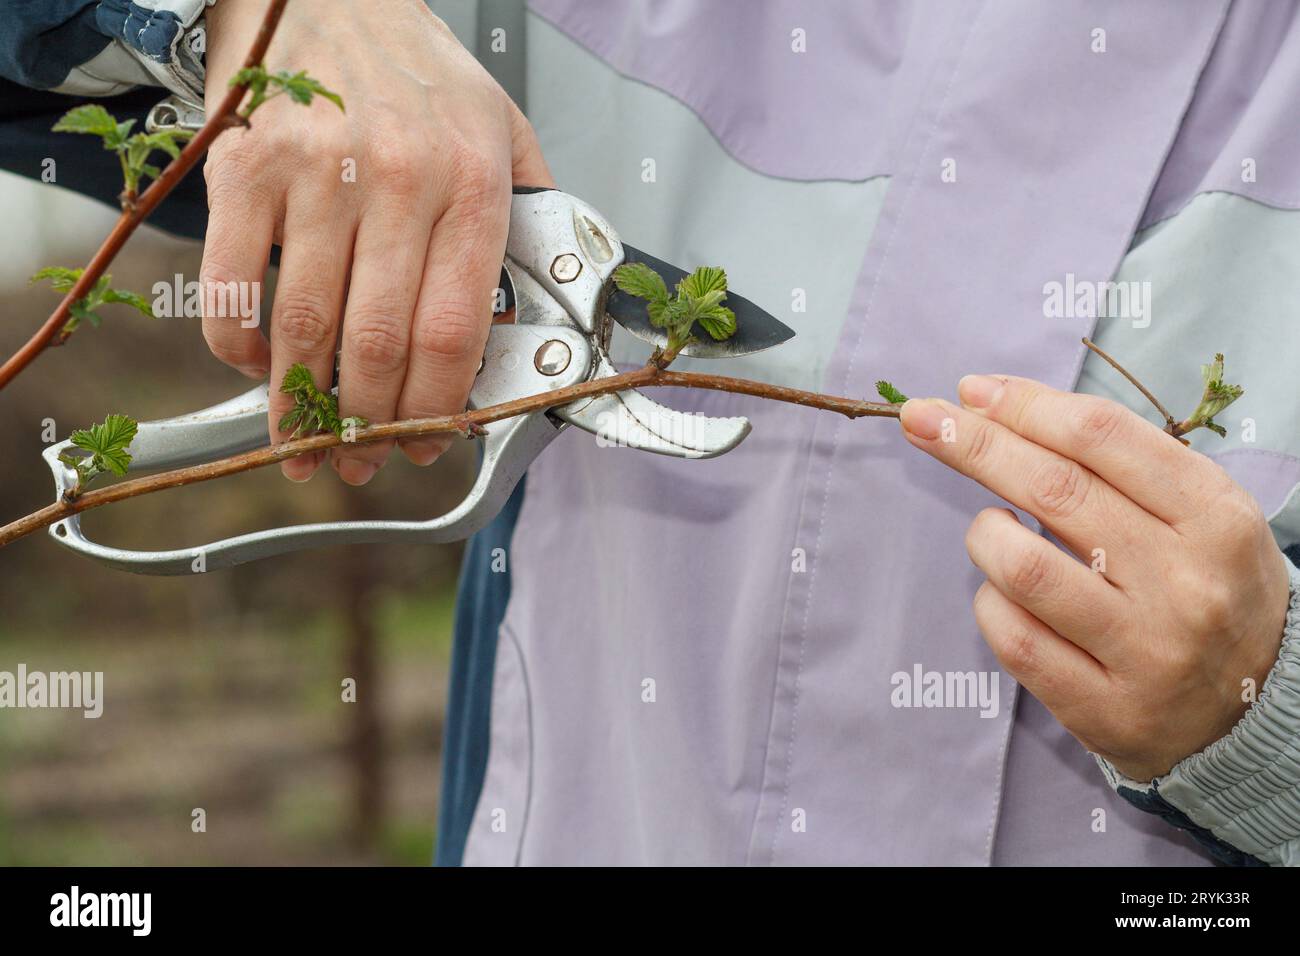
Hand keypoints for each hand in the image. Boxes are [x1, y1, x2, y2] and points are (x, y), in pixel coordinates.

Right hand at [200, 0, 552, 482]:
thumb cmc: (420, 72)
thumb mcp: (504, 131)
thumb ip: (527, 218)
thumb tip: (538, 312)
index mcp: (474, 182)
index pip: (454, 331)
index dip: (437, 408)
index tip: (428, 444)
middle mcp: (401, 179)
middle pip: (379, 345)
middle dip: (369, 427)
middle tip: (361, 462)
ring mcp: (318, 173)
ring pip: (308, 328)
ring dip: (301, 407)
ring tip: (303, 445)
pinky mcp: (246, 166)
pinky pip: (236, 288)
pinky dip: (239, 349)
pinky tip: (255, 372)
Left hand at [899, 375, 1291, 780]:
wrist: (1257, 707)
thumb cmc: (1205, 584)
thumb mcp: (1196, 512)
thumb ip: (1113, 459)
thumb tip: (992, 403)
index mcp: (1214, 516)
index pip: (1102, 438)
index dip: (1024, 406)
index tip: (970, 391)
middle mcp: (1184, 582)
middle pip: (1055, 490)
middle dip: (974, 444)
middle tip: (921, 419)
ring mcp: (1145, 650)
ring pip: (1025, 568)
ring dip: (986, 534)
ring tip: (992, 530)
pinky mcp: (1104, 708)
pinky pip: (1014, 639)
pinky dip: (990, 603)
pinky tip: (1001, 592)